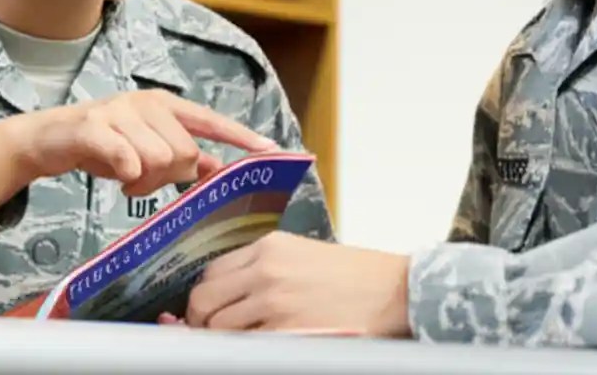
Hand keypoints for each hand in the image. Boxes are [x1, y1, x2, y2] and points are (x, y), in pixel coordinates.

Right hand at [0, 89, 277, 211]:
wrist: (46, 140)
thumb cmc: (102, 146)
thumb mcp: (146, 148)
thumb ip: (181, 157)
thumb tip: (217, 169)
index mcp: (164, 105)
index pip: (210, 121)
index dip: (242, 137)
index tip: (272, 150)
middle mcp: (146, 103)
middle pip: (185, 153)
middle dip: (167, 177)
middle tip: (143, 182)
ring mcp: (119, 111)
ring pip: (158, 161)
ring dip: (143, 183)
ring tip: (126, 180)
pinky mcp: (94, 126)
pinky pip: (127, 160)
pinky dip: (126, 177)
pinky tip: (117, 179)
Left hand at [183, 232, 411, 336]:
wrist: (396, 290)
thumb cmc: (357, 274)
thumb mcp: (304, 253)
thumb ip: (265, 266)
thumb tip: (232, 292)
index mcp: (269, 247)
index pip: (212, 271)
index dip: (205, 294)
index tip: (207, 308)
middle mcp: (265, 271)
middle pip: (205, 298)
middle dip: (200, 318)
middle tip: (208, 330)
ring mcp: (273, 303)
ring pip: (218, 326)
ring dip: (220, 338)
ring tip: (235, 342)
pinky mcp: (286, 333)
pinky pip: (243, 347)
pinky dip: (242, 350)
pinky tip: (256, 349)